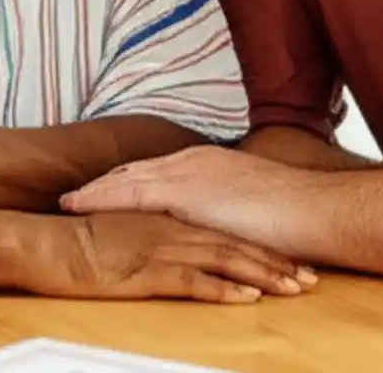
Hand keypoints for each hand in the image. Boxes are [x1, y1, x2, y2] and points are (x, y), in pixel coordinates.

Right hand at [30, 213, 316, 302]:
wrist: (43, 244)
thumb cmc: (79, 245)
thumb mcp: (126, 234)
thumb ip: (155, 233)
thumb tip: (179, 245)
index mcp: (168, 214)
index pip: (224, 230)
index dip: (259, 246)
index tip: (291, 261)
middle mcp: (171, 226)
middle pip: (234, 244)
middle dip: (274, 263)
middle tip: (308, 280)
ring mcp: (161, 246)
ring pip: (224, 260)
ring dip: (261, 276)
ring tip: (293, 290)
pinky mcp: (146, 270)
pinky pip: (192, 280)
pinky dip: (223, 289)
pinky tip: (246, 299)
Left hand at [61, 147, 309, 252]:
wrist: (314, 209)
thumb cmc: (296, 214)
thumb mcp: (255, 207)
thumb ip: (235, 208)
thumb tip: (228, 221)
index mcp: (211, 163)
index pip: (160, 169)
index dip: (131, 179)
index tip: (107, 187)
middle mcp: (194, 161)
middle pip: (136, 169)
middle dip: (105, 182)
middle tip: (74, 194)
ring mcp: (186, 173)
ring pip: (126, 178)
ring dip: (95, 191)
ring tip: (68, 202)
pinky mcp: (182, 192)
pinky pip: (128, 194)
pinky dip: (100, 200)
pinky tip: (79, 208)